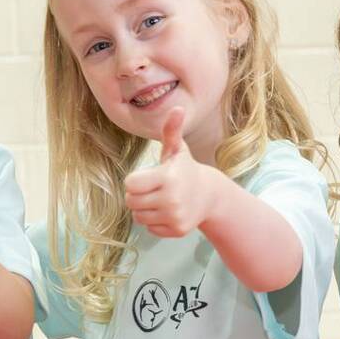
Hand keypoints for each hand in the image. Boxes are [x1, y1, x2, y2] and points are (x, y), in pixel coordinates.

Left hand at [124, 107, 219, 238]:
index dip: (135, 180)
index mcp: (168, 177)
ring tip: (159, 200)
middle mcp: (172, 199)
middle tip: (152, 189)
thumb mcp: (176, 149)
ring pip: (138, 217)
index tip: (147, 176)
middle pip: (131, 202)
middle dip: (137, 195)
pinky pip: (149, 229)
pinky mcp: (177, 230)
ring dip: (144, 209)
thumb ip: (171, 130)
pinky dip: (154, 221)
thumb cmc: (185, 169)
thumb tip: (178, 108)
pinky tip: (166, 212)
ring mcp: (175, 216)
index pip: (130, 185)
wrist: (209, 195)